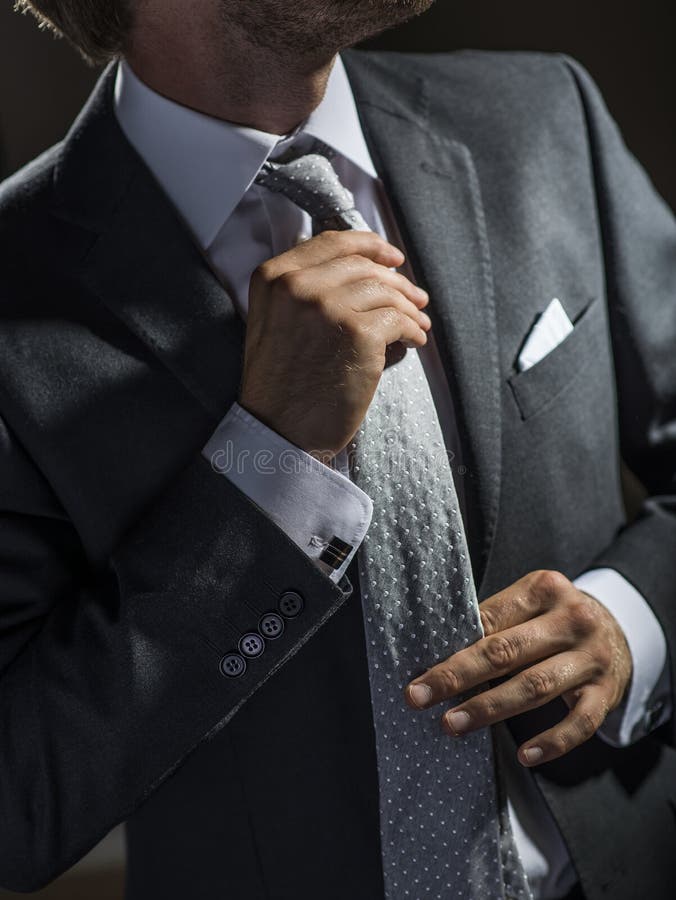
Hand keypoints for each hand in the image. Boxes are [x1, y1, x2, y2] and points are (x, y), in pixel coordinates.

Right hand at [240, 230, 430, 460]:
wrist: (280, 431)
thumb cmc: (281, 385)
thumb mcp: (274, 322)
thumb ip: (302, 289)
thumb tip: (361, 267)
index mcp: (273, 278)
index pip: (332, 243)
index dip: (369, 246)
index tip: (392, 257)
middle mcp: (297, 285)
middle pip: (363, 266)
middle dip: (397, 280)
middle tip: (415, 297)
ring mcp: (328, 307)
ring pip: (385, 291)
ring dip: (409, 307)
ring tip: (418, 322)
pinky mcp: (358, 334)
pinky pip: (399, 319)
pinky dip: (412, 329)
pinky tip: (414, 340)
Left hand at [404, 570, 632, 765]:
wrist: (619, 632)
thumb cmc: (553, 620)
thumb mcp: (531, 604)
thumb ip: (495, 622)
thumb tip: (438, 654)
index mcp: (545, 588)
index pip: (490, 618)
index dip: (453, 646)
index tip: (419, 671)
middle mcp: (572, 619)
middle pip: (507, 651)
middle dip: (458, 676)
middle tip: (420, 695)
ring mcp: (592, 657)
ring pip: (536, 686)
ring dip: (489, 708)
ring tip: (453, 723)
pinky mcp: (606, 692)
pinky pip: (580, 723)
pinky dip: (552, 742)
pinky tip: (524, 756)